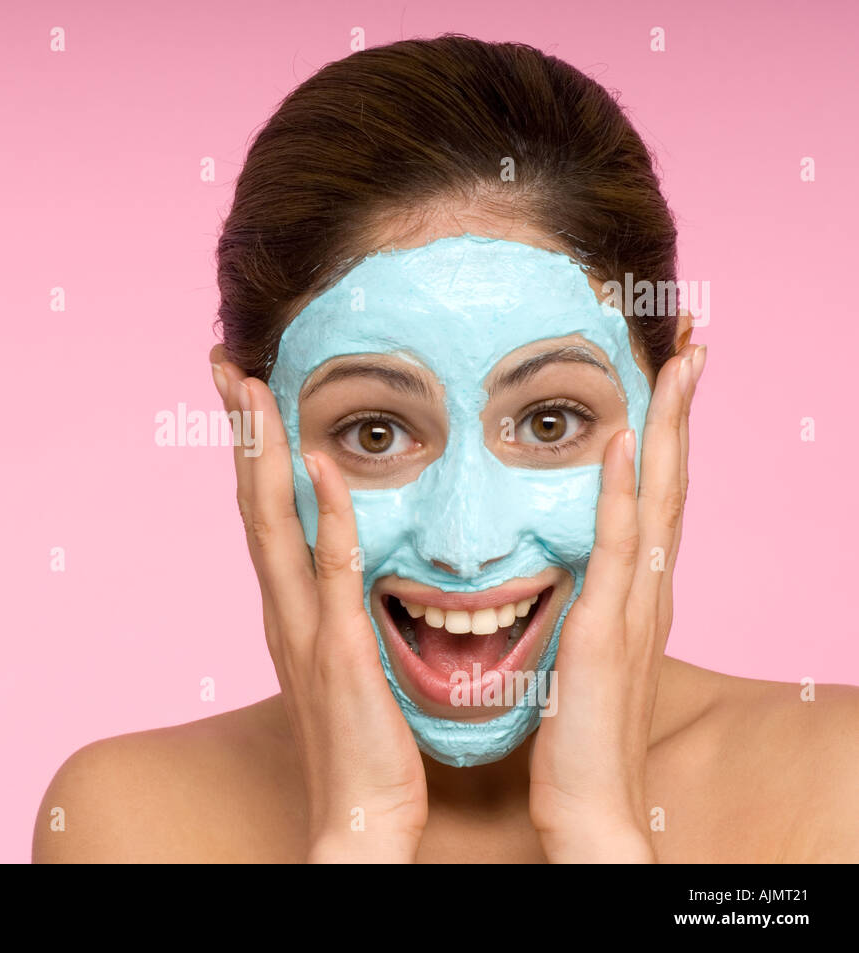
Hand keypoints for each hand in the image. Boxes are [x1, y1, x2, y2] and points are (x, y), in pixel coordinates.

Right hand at [211, 353, 427, 862]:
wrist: (359, 820)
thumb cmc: (364, 744)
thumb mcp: (344, 664)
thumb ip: (341, 613)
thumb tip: (353, 570)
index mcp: (290, 609)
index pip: (264, 512)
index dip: (251, 449)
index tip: (244, 391)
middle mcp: (285, 609)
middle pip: (252, 502)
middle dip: (238, 430)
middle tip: (225, 363)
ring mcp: (306, 628)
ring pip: (274, 525)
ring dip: (262, 454)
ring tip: (252, 388)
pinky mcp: (339, 652)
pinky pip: (332, 573)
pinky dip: (325, 515)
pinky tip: (320, 464)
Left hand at [528, 342, 704, 861]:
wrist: (587, 803)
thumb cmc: (577, 731)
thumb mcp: (581, 647)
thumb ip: (583, 602)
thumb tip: (565, 565)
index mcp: (637, 591)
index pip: (656, 494)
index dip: (667, 431)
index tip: (668, 370)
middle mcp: (648, 589)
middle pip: (673, 480)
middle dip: (683, 407)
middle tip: (691, 337)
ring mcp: (634, 607)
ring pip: (658, 498)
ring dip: (668, 426)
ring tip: (677, 359)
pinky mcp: (607, 631)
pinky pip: (617, 549)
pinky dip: (620, 493)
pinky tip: (619, 442)